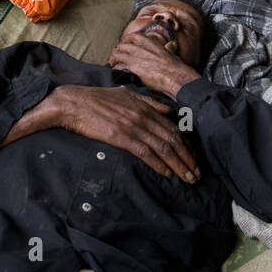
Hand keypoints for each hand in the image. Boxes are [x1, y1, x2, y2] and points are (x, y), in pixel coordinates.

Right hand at [51, 85, 199, 182]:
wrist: (74, 102)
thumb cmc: (98, 99)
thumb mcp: (127, 94)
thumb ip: (149, 102)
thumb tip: (168, 110)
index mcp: (146, 106)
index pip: (174, 128)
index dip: (187, 145)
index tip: (195, 158)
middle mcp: (144, 116)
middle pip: (173, 139)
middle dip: (188, 158)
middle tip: (197, 174)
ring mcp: (134, 126)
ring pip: (163, 147)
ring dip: (179, 164)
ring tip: (187, 177)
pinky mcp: (121, 137)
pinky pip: (145, 152)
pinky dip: (159, 164)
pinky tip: (167, 173)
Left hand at [108, 33, 200, 98]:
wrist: (175, 76)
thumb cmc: (175, 66)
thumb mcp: (171, 52)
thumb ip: (167, 48)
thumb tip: (170, 45)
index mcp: (150, 41)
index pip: (133, 36)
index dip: (127, 40)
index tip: (125, 44)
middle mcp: (140, 47)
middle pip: (122, 45)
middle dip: (117, 50)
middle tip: (115, 55)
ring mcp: (135, 57)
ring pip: (117, 54)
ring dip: (113, 59)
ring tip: (111, 63)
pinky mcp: (132, 68)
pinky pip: (118, 65)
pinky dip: (115, 68)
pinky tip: (115, 71)